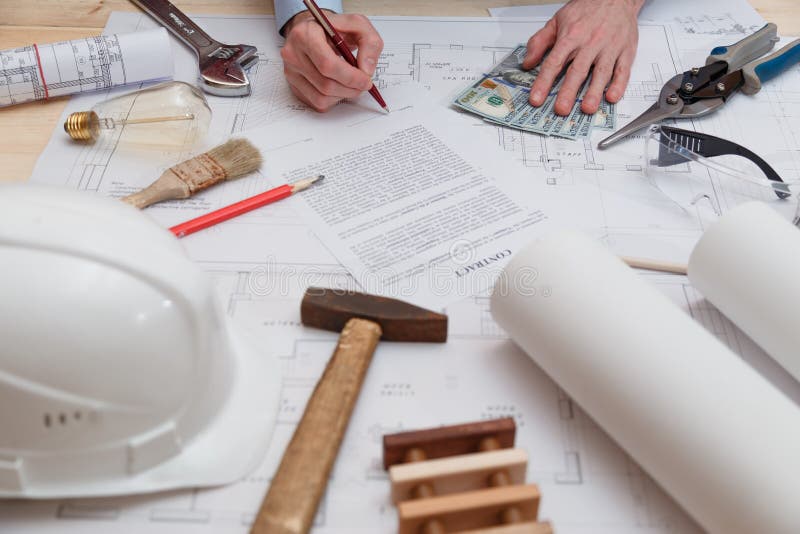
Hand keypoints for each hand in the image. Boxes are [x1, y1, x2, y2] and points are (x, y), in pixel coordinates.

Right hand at [281, 11, 383, 111]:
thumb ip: (370, 43)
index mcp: (305, 35)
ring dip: (343, 95)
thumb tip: (367, 70)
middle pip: (326, 85)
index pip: (327, 64)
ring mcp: (291, 72)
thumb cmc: (333, 28)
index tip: (366, 80)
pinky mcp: (294, 87)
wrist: (314, 31)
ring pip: (321, 98)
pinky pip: (317, 103)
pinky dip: (333, 100)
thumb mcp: (357, 25)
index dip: (350, 77)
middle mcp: (292, 54)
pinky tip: (339, 87)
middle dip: (351, 88)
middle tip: (363, 84)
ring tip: (352, 84)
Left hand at [522, 0, 642, 115]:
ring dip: (594, 92)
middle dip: (568, 92)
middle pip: (577, 71)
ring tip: (587, 108)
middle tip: (561, 109)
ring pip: (601, 73)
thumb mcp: (558, 20)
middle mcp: (590, 43)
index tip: (536, 99)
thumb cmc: (587, 9)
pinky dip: (619, 84)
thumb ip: (540, 42)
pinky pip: (623, 70)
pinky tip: (612, 97)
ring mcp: (609, 48)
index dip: (544, 82)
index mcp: (571, 36)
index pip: (554, 62)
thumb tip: (528, 63)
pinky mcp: (625, 51)